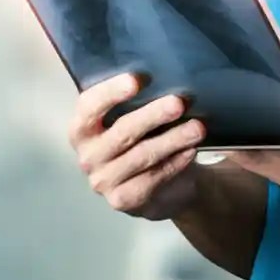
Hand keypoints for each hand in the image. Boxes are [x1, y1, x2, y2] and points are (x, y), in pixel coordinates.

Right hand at [69, 74, 206, 220]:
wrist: (162, 188)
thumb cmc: (146, 142)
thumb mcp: (137, 121)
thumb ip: (140, 103)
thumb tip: (165, 81)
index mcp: (82, 128)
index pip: (89, 106)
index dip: (110, 92)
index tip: (136, 79)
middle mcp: (87, 155)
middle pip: (121, 132)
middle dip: (152, 115)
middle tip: (178, 103)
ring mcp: (102, 180)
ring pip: (141, 156)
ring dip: (172, 139)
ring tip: (197, 128)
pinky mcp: (121, 199)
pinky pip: (151, 179)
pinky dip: (174, 163)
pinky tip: (190, 151)